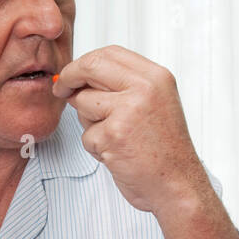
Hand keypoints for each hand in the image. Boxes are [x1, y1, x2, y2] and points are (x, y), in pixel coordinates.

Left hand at [52, 45, 211, 214]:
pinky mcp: (113, 135)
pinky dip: (95, 147)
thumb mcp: (155, 105)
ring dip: (88, 123)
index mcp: (155, 77)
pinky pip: (86, 134)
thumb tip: (81, 79)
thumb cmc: (164, 151)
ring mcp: (128, 111)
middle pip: (91, 67)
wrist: (177, 185)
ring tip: (114, 138)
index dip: (84, 62)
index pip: (110, 53)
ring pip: (82, 103)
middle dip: (69, 78)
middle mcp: (144, 89)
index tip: (72, 74)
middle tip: (61, 91)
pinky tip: (116, 154)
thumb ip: (123, 87)